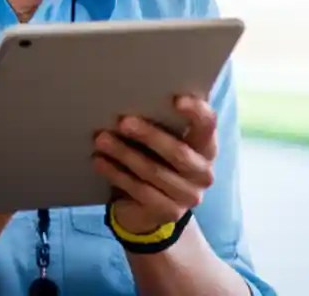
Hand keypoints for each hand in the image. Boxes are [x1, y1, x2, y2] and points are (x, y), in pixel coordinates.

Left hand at [91, 94, 217, 234]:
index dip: (195, 111)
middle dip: (149, 135)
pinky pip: (140, 190)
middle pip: (178, 152)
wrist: (150, 207)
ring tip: (102, 140)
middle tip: (123, 121)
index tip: (175, 99)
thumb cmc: (156, 161)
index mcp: (206, 147)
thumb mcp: (163, 142)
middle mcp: (204, 173)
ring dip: (124, 153)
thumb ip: (161, 123)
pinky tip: (100, 162)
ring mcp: (189, 196)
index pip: (208, 125)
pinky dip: (116, 174)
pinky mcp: (169, 212)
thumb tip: (132, 96)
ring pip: (154, 171)